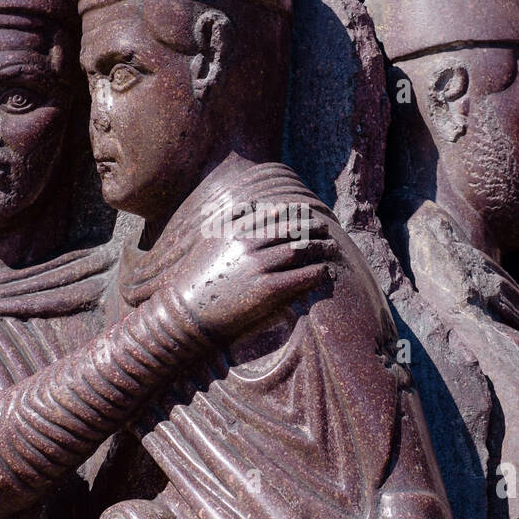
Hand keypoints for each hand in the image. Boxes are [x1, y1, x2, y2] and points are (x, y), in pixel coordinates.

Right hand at [175, 208, 337, 341]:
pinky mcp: (266, 291)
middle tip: (326, 229)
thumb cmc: (197, 278)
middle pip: (291, 229)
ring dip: (320, 247)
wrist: (187, 313)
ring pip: (300, 250)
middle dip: (312, 227)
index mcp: (234, 230)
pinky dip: (317, 271)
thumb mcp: (208, 241)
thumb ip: (229, 222)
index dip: (296, 212)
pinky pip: (301, 276)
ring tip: (332, 248)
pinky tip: (326, 271)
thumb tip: (251, 205)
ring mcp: (258, 267)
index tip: (308, 213)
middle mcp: (247, 245)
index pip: (274, 214)